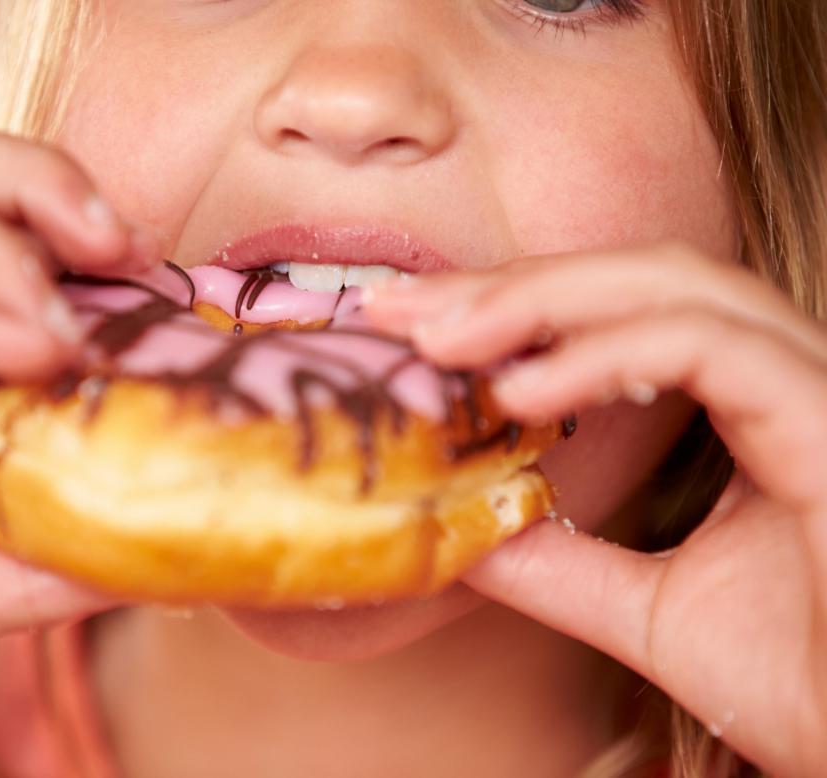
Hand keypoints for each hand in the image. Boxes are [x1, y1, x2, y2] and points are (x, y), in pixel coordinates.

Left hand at [365, 243, 826, 776]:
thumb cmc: (803, 683)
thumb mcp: (646, 609)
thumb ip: (560, 561)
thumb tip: (459, 529)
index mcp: (744, 404)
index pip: (617, 315)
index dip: (512, 309)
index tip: (413, 326)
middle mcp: (779, 377)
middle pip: (633, 279)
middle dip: (509, 286)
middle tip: (401, 307)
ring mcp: (811, 387)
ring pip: (673, 287)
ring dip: (542, 301)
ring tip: (443, 338)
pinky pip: (712, 348)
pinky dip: (610, 352)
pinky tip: (520, 389)